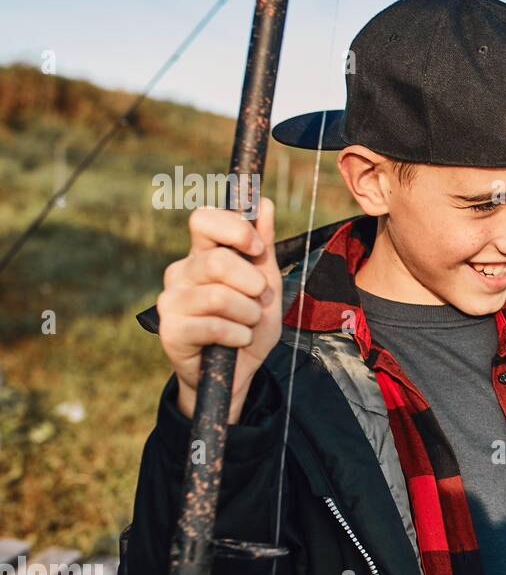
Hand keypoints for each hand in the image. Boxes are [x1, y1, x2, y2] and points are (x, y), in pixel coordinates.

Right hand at [157, 199, 281, 423]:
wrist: (238, 370)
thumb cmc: (249, 322)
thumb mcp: (266, 284)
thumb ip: (263, 247)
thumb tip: (265, 204)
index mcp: (202, 254)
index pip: (203, 219)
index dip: (234, 229)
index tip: (257, 249)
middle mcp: (181, 272)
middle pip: (217, 261)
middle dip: (252, 284)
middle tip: (258, 300)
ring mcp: (171, 300)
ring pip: (219, 296)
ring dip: (248, 314)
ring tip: (248, 324)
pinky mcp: (169, 329)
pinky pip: (213, 326)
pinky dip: (238, 335)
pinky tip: (236, 340)